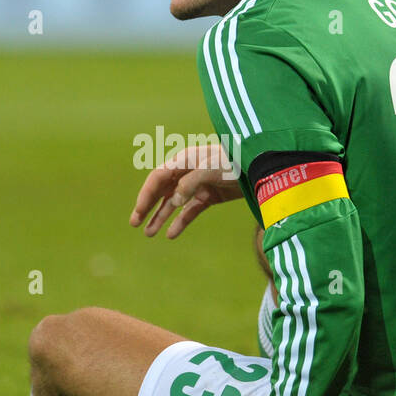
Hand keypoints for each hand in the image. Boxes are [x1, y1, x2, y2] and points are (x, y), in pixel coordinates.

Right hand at [129, 143, 243, 239]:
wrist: (261, 167)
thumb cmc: (235, 162)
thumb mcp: (211, 169)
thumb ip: (190, 183)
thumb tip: (174, 200)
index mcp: (184, 160)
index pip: (158, 178)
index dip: (146, 195)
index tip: (138, 213)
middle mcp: (187, 172)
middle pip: (161, 191)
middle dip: (147, 207)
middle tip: (135, 224)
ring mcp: (198, 185)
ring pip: (173, 203)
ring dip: (160, 217)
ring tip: (148, 234)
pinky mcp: (209, 196)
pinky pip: (190, 211)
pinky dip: (180, 222)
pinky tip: (171, 235)